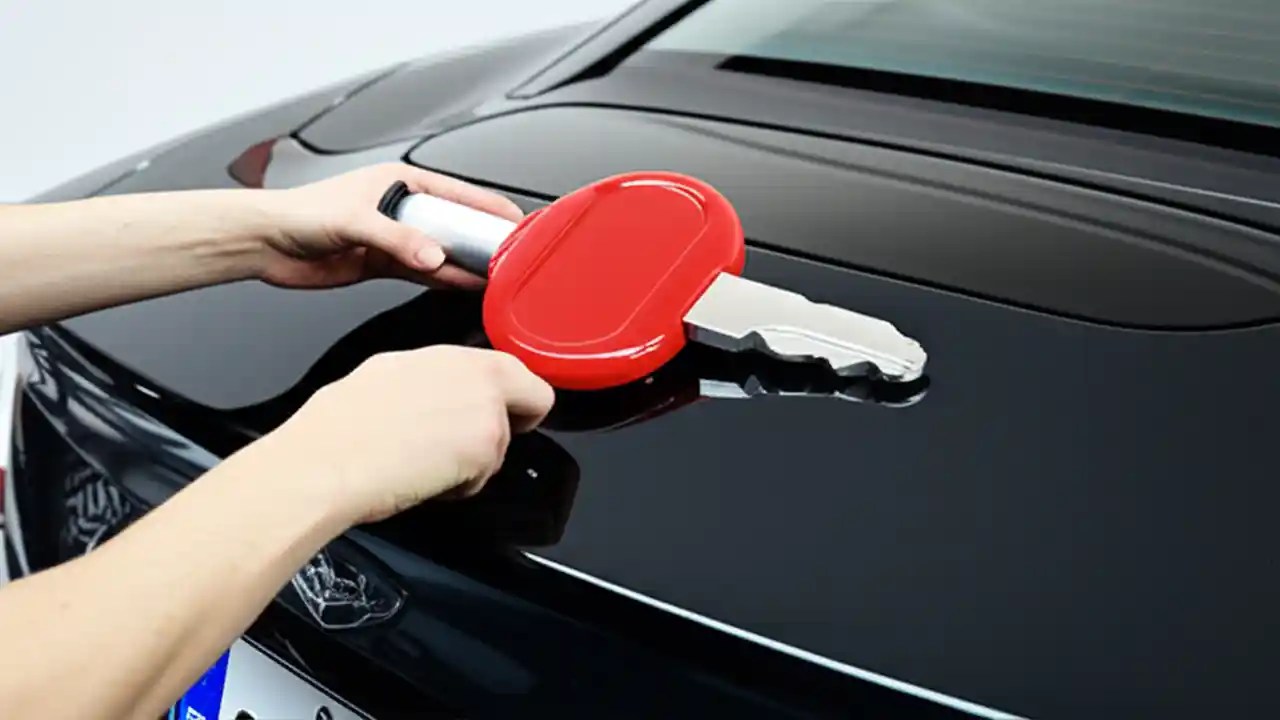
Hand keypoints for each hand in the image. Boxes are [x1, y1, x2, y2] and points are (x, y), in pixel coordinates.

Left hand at [257, 163, 523, 289]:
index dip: (489, 207)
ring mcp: (393, 238)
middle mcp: (400, 208)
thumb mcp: (353, 222)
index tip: (516, 222)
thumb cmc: (297, 214)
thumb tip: (433, 257)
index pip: (458, 193)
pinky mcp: (383, 264)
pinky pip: (422, 273)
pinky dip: (443, 280)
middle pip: (454, 225)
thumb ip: (396, 240)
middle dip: (480, 241)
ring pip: (441, 252)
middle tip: (509, 258)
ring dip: (464, 265)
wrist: (264, 243)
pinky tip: (463, 287)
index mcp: (399, 182)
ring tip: (493, 278)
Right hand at [260, 346, 554, 525]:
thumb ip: (432, 378)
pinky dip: (461, 486)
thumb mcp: (388, 374)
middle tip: (478, 444)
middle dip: (516, 424)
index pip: (514, 368)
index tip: (500, 410)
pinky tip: (424, 479)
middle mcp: (477, 375)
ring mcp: (486, 411)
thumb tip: (439, 390)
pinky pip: (484, 476)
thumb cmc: (340, 426)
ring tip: (425, 464)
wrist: (328, 461)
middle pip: (536, 399)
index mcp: (450, 355)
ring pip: (503, 444)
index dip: (510, 395)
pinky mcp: (484, 449)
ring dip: (474, 461)